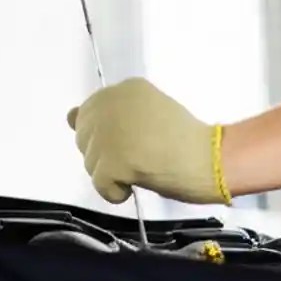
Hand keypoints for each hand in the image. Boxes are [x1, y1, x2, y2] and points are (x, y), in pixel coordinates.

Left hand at [66, 77, 230, 205]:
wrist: (210, 158)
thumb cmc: (186, 139)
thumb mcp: (147, 111)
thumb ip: (112, 112)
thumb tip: (70, 117)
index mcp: (125, 88)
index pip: (90, 112)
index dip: (106, 134)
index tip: (129, 142)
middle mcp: (113, 102)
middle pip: (85, 137)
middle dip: (105, 153)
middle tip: (138, 157)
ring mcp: (110, 132)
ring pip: (90, 163)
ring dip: (112, 174)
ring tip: (143, 168)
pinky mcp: (113, 160)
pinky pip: (100, 184)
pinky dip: (115, 192)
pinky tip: (137, 183)